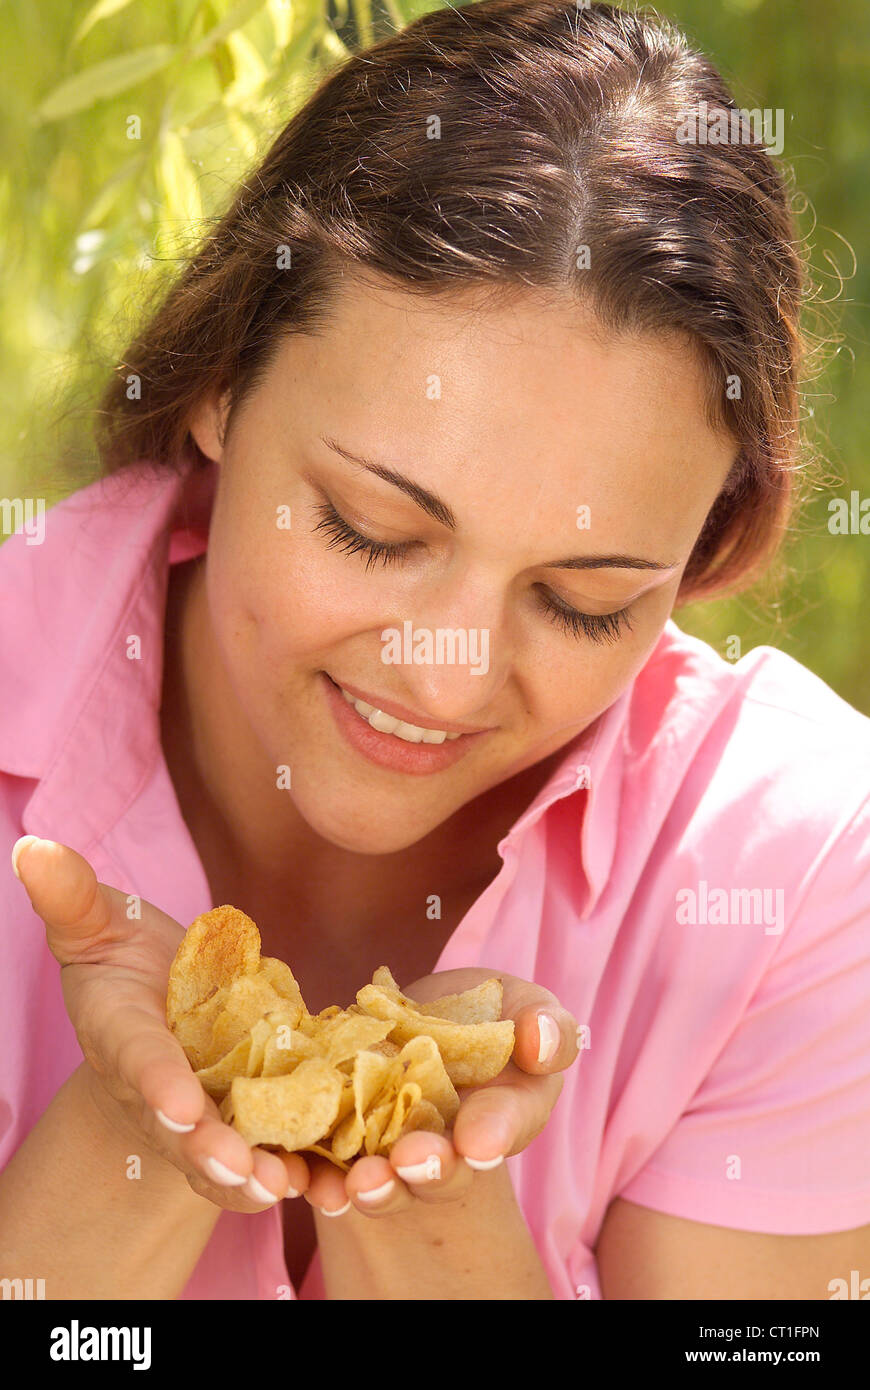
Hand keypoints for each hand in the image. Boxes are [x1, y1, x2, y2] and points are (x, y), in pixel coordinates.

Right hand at [10, 835, 306, 1210]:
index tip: (176, 1106)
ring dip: (255, 1178)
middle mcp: (159, 1091)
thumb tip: (31, 846)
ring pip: (224, 1158)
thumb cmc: (125, 962)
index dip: (157, 1084)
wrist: (157, 1012)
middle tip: (244, 1169)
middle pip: (182, 1129)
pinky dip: (296, 1173)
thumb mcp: (99, 925)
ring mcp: (202, 1115)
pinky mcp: (246, 1122)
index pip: (139, 1062)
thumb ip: (73, 897)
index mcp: (122, 1037)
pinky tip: (327, 1186)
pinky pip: (269, 1155)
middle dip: (211, 1151)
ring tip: (286, 1190)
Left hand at [304, 966, 578, 1218]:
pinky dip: (315, 1178)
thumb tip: (541, 1038)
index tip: (478, 1142)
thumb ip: (546, 1028)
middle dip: (425, 1170)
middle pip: (437, 1172)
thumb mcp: (527, 1008)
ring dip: (372, 1188)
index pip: (499, 1129)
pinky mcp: (338, 1143)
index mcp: (499, 1120)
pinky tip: (304, 1179)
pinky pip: (325, 1169)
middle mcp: (446, 1151)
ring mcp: (390, 1153)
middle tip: (410, 1162)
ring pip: (383, 1183)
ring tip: (358, 1183)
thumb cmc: (488, 1015)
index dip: (492, 1135)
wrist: (419, 1018)